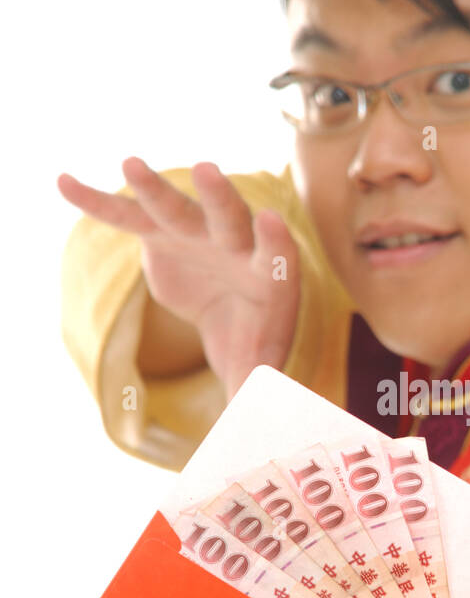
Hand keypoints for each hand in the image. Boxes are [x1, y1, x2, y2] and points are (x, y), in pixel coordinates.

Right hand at [57, 157, 300, 398]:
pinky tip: (64, 182)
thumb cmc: (254, 338)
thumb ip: (255, 390)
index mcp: (270, 274)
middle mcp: (237, 243)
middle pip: (230, 217)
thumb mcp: (255, 366)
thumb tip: (256, 432)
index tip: (272, 223)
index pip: (277, 254)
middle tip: (208, 172)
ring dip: (154, 187)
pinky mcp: (161, 233)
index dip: (275, 242)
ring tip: (131, 164)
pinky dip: (97, 201)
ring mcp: (198, 232)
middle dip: (219, 197)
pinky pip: (127, 216)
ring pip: (176, 207)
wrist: (233, 309)